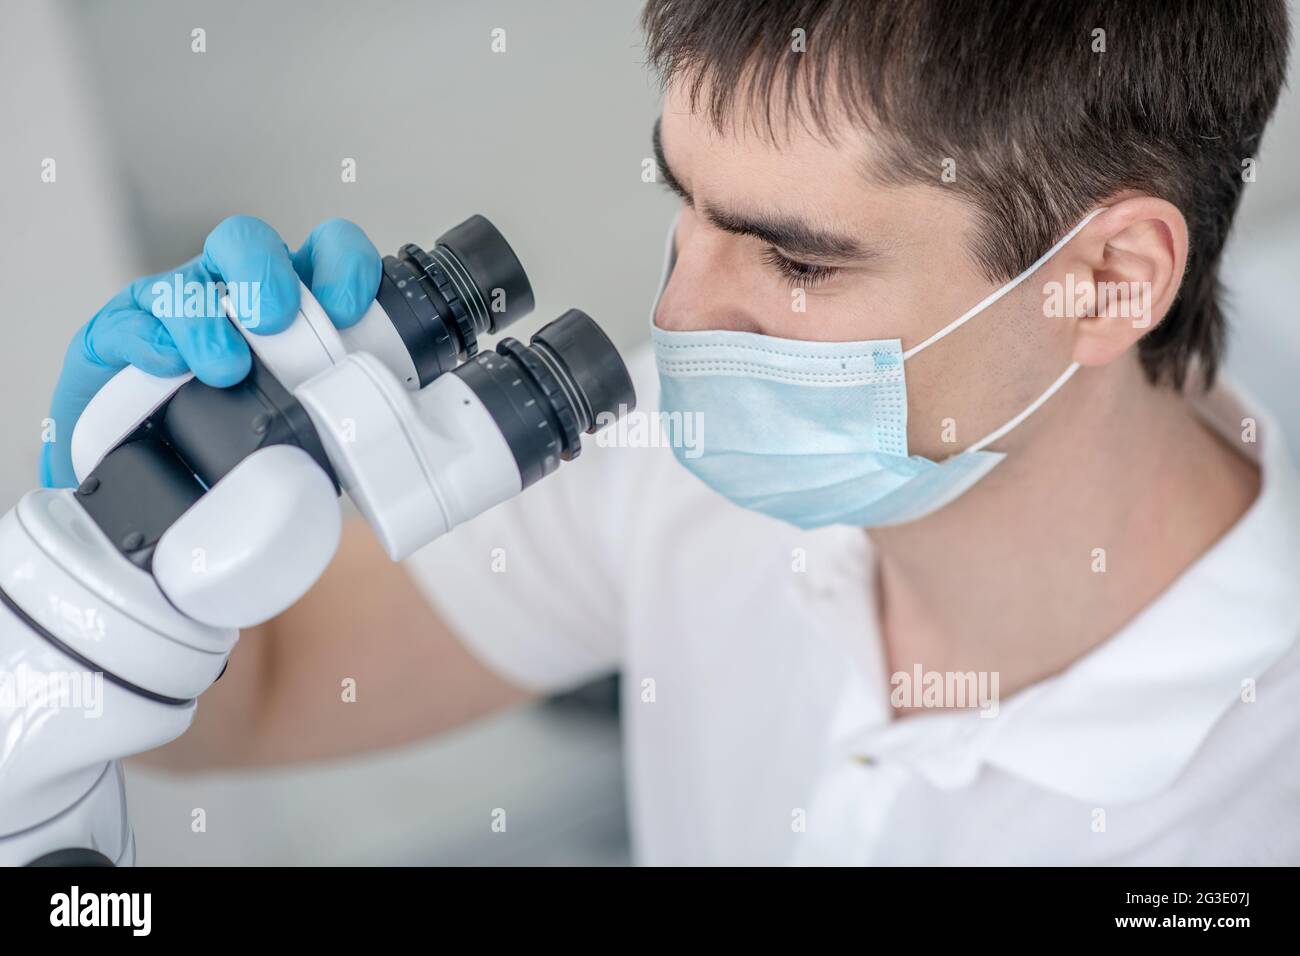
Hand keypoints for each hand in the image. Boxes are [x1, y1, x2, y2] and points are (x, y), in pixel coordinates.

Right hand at [40, 216, 381, 487]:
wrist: (159, 459)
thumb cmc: (246, 426)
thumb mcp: (304, 417)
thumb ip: (340, 414)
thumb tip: (386, 451)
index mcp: (292, 298)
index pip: (326, 251)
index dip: (343, 265)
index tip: (348, 309)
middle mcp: (232, 289)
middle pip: (246, 241)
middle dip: (263, 272)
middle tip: (273, 320)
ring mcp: (175, 306)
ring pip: (186, 282)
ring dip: (205, 319)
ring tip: (224, 367)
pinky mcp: (120, 333)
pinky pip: (127, 322)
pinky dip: (149, 340)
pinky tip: (167, 364)